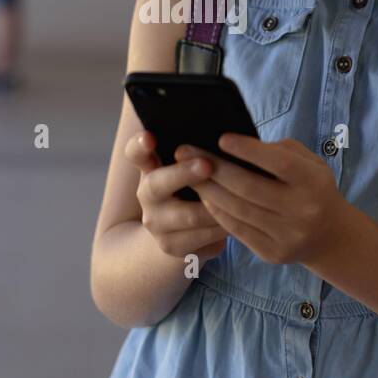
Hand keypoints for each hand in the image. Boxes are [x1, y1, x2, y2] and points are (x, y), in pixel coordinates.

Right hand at [125, 131, 227, 262]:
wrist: (180, 235)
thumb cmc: (195, 188)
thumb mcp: (190, 168)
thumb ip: (198, 152)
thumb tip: (227, 130)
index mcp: (150, 168)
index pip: (136, 152)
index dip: (140, 145)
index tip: (150, 137)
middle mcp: (147, 195)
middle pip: (156, 184)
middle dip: (183, 174)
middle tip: (207, 164)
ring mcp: (156, 224)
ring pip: (187, 216)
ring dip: (215, 206)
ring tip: (240, 196)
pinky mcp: (171, 247)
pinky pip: (202, 238)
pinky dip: (223, 228)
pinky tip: (242, 220)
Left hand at [174, 136, 354, 265]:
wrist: (330, 236)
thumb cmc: (312, 188)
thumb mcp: (310, 163)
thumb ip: (280, 151)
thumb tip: (239, 146)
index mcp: (313, 182)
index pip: (278, 163)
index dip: (248, 150)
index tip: (221, 138)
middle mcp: (302, 210)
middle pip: (249, 187)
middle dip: (214, 169)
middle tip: (187, 153)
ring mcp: (287, 235)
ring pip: (238, 210)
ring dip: (209, 190)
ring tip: (190, 175)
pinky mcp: (272, 253)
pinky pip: (237, 230)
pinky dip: (217, 212)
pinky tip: (205, 197)